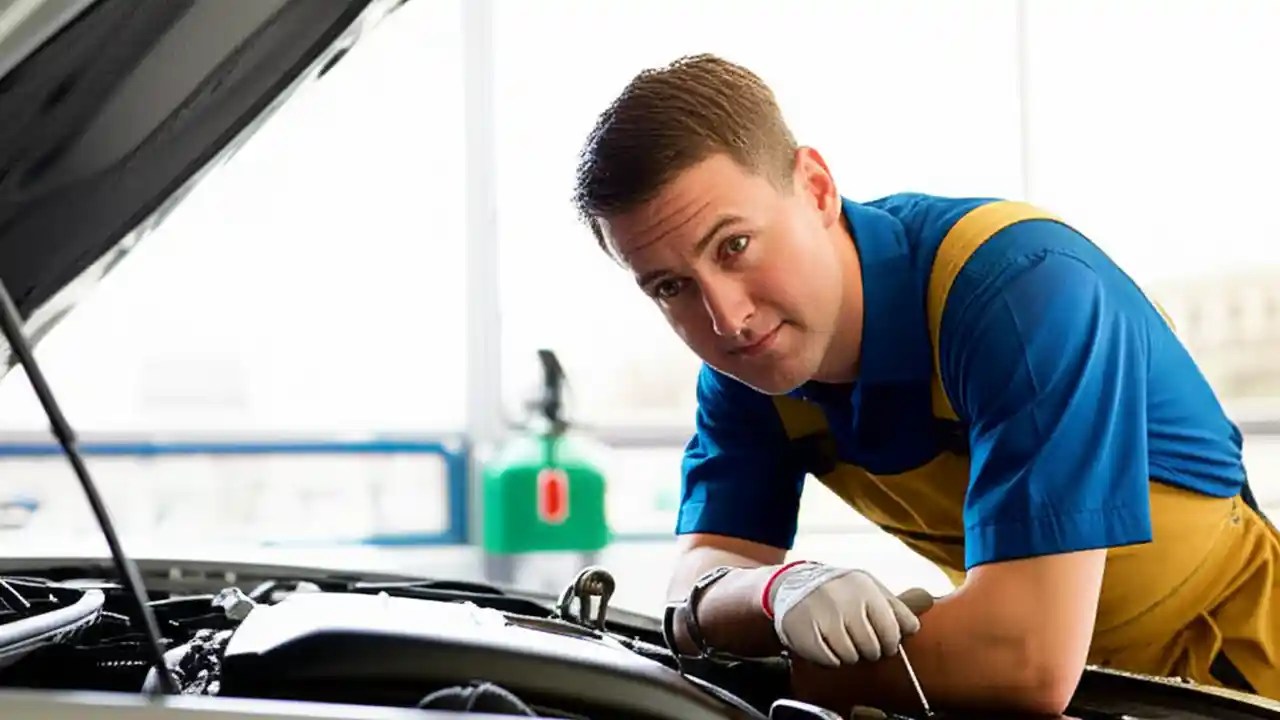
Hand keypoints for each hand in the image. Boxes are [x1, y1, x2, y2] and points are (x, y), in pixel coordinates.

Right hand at [765, 562, 933, 666]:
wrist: (792, 585)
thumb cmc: (838, 590)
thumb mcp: (868, 588)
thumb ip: (894, 607)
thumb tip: (913, 628)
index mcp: (863, 587)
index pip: (890, 628)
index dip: (890, 642)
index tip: (885, 644)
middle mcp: (842, 599)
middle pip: (871, 646)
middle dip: (870, 650)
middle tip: (862, 644)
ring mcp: (821, 615)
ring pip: (850, 656)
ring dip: (850, 655)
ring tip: (844, 644)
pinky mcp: (803, 632)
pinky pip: (829, 660)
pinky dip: (832, 659)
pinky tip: (829, 647)